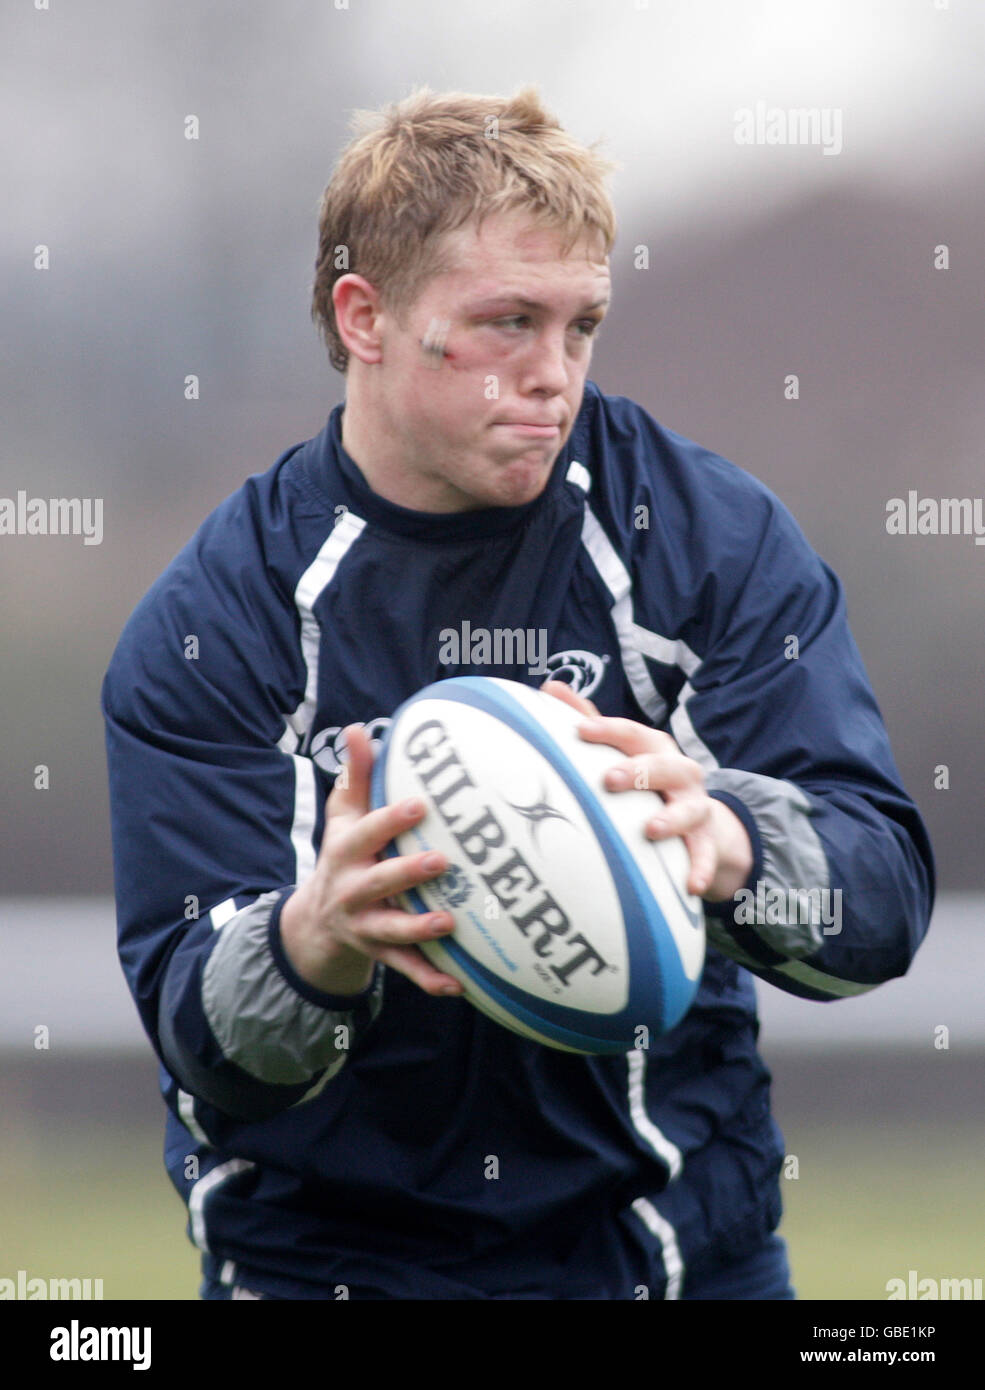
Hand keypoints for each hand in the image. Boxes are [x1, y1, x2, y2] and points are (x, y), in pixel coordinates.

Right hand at [279, 724, 464, 997]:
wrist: (317, 923)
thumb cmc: (346, 854)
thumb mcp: (343, 817)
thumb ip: (356, 777)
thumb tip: (358, 729)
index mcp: (346, 852)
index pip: (366, 832)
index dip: (388, 819)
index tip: (419, 805)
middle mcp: (353, 890)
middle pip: (377, 882)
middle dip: (406, 873)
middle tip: (441, 862)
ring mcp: (366, 925)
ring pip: (391, 930)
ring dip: (418, 929)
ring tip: (448, 924)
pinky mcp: (381, 954)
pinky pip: (406, 969)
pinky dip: (429, 978)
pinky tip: (458, 985)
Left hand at [540, 681, 751, 900]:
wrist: (703, 820)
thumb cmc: (647, 777)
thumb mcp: (624, 750)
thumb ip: (589, 719)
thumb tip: (550, 686)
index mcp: (655, 748)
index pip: (632, 734)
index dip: (607, 731)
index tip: (581, 731)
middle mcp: (680, 773)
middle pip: (664, 767)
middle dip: (639, 772)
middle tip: (609, 780)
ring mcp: (696, 806)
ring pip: (689, 810)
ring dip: (671, 819)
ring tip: (651, 830)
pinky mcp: (707, 840)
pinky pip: (704, 856)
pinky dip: (699, 869)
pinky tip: (690, 886)